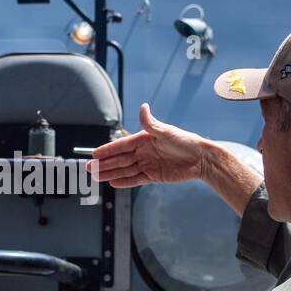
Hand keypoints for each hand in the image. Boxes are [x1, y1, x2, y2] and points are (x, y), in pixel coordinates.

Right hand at [89, 103, 207, 187]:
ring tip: (96, 177)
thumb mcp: (167, 132)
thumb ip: (151, 123)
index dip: (107, 150)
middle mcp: (143, 152)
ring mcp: (148, 164)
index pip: (121, 146)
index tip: (95, 154)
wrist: (201, 159)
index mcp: (144, 139)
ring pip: (125, 170)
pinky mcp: (154, 176)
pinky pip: (135, 179)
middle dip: (104, 164)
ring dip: (110, 173)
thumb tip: (142, 107)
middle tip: (89, 168)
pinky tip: (113, 183)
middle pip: (120, 159)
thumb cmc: (186, 141)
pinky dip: (124, 181)